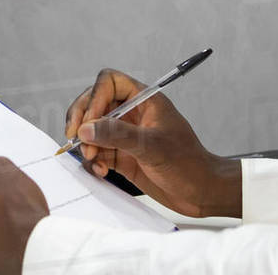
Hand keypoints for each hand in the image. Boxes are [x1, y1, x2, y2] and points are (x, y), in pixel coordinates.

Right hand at [65, 68, 240, 217]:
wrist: (202, 193)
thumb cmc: (189, 163)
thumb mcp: (152, 146)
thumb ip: (118, 135)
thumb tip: (86, 129)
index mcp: (145, 100)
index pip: (110, 82)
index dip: (94, 97)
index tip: (88, 121)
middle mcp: (132, 114)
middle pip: (94, 104)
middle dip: (82, 120)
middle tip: (75, 137)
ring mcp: (126, 135)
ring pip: (92, 130)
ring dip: (86, 144)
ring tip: (93, 158)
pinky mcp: (122, 157)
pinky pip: (98, 152)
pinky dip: (94, 160)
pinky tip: (102, 170)